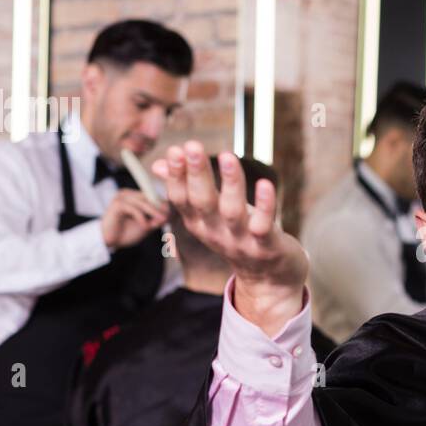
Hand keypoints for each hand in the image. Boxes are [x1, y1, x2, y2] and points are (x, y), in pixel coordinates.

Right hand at [100, 189, 168, 250]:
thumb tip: (168, 216)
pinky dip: (141, 218)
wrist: (108, 241)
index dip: (162, 205)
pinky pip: (134, 209)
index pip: (152, 197)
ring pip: (143, 202)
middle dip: (159, 208)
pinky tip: (145, 226)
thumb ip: (155, 220)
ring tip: (158, 223)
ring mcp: (121, 197)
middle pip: (149, 197)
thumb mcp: (145, 226)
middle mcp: (128, 194)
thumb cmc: (125, 233)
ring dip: (152, 213)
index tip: (171, 216)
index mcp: (134, 197)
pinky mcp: (117, 204)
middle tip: (167, 218)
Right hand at [152, 140, 308, 334]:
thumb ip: (186, 190)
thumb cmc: (238, 236)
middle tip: (192, 146)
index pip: (182, 200)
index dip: (177, 176)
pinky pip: (264, 225)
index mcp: (199, 225)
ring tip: (228, 156)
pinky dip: (265, 205)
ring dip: (230, 184)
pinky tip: (265, 184)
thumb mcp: (209, 216)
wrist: (269, 280)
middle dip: (197, 174)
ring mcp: (241, 241)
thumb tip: (156, 164)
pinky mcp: (267, 246)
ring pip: (233, 212)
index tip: (175, 150)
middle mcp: (216, 234)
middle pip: (202, 203)